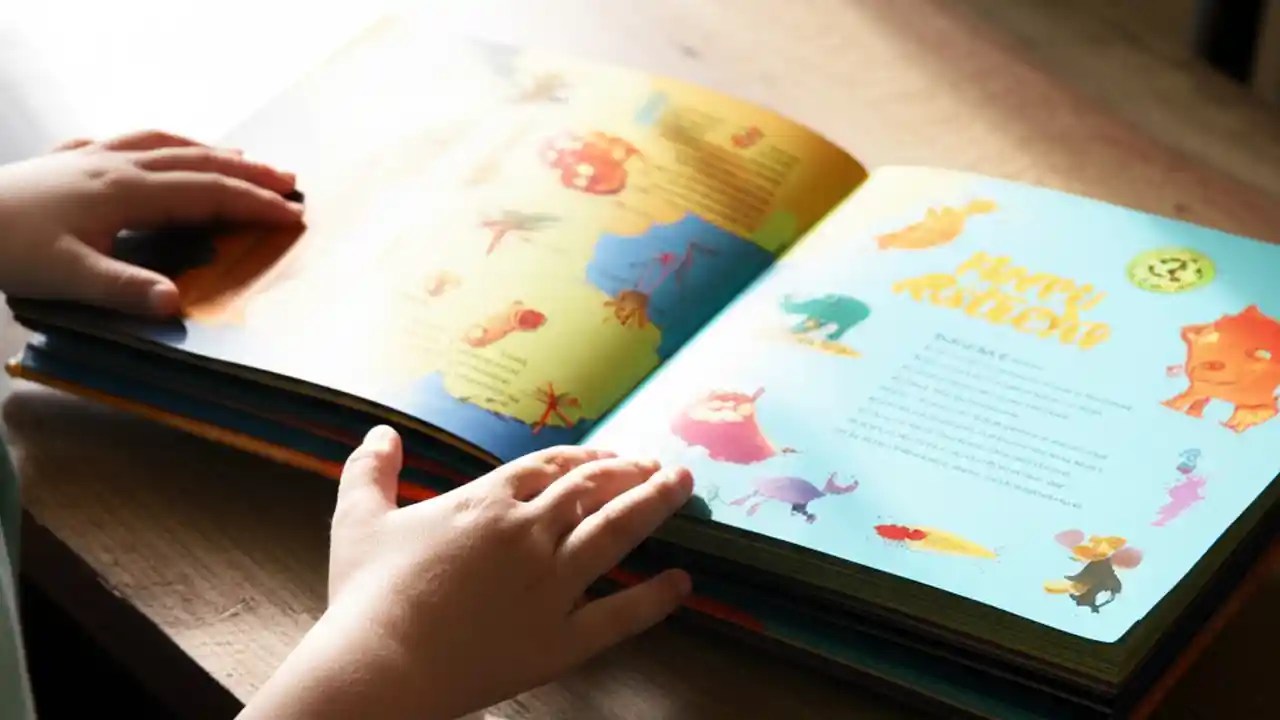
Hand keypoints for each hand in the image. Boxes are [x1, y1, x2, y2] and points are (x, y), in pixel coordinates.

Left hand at [0, 130, 302, 315]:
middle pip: (195, 161)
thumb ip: (124, 289)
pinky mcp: (64, 162)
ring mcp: (90, 159)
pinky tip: (151, 152)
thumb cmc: (7, 249)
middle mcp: (115, 166)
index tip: (293, 215)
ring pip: (162, 144)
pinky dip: (154, 145)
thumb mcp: (68, 277)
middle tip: (288, 180)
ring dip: (207, 150)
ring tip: (238, 158)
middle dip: (246, 172)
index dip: (253, 204)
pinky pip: (123, 144)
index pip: (207, 193)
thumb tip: (177, 304)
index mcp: (126, 192)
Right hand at [241, 427, 693, 719]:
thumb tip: (380, 432)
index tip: (612, 455)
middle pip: (593, 490)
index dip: (588, 458)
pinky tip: (682, 583)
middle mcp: (528, 533)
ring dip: (653, 505)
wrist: (379, 666)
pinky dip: (654, 599)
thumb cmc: (366, 595)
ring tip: (684, 488)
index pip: (552, 467)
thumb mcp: (358, 520)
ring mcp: (549, 586)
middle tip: (661, 466)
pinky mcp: (559, 640)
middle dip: (631, 472)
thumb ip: (370, 471)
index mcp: (486, 501)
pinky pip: (619, 616)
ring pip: (614, 533)